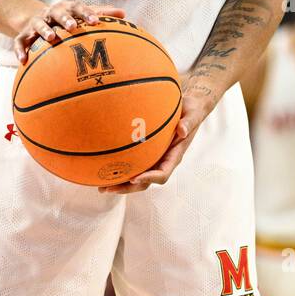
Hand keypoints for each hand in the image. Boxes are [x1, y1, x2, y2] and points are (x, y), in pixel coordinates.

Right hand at [14, 1, 126, 63]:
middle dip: (65, 19)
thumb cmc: (66, 18)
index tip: (96, 21)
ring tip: (50, 39)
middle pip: (58, 12)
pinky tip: (23, 61)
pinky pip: (20, 41)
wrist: (36, 17)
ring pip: (39, 24)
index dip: (86, 13)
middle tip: (73, 27)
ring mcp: (37, 22)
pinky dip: (20, 50)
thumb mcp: (81, 13)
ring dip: (44, 30)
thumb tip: (124, 14)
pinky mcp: (24, 34)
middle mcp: (51, 13)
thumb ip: (101, 13)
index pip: (78, 7)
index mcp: (67, 8)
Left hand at [97, 79, 217, 193]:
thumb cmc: (191, 109)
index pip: (162, 173)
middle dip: (128, 187)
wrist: (189, 107)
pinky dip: (120, 169)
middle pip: (146, 181)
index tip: (134, 178)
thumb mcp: (193, 113)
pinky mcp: (147, 151)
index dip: (149, 178)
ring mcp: (155, 157)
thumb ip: (189, 122)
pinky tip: (104, 169)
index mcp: (175, 155)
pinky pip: (134, 164)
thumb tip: (182, 130)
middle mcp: (164, 160)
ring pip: (137, 176)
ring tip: (101, 187)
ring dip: (121, 184)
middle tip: (109, 188)